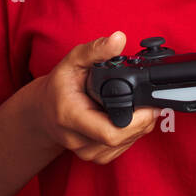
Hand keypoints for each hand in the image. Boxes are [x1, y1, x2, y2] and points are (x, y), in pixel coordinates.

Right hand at [32, 31, 157, 163]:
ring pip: (125, 144)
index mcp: (70, 116)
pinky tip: (130, 118)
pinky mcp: (95, 156)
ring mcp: (86, 152)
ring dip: (139, 128)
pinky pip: (122, 148)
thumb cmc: (59, 86)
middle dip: (143, 121)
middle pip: (122, 138)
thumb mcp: (73, 61)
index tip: (150, 104)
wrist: (44, 111)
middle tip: (152, 101)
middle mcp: (77, 139)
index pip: (110, 132)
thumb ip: (96, 50)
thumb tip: (119, 38)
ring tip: (140, 107)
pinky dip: (132, 134)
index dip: (137, 121)